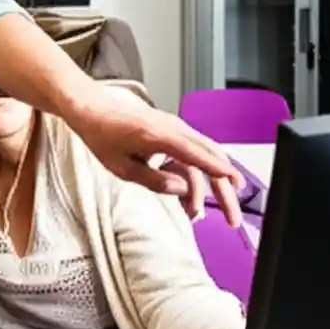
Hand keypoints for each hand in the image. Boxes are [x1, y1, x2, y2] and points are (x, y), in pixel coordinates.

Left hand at [66, 86, 243, 225]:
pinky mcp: (174, 133)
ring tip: (210, 214)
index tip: (235, 185)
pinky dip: (199, 175)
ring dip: (212, 186)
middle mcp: (174, 129)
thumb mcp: (122, 167)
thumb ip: (154, 181)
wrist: (94, 110)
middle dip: (224, 190)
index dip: (218, 170)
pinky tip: (191, 198)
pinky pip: (194, 154)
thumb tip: (182, 191)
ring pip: (206, 157)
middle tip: (232, 218)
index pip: (196, 154)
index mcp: (159, 136)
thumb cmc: (103, 136)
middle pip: (210, 159)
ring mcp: (176, 129)